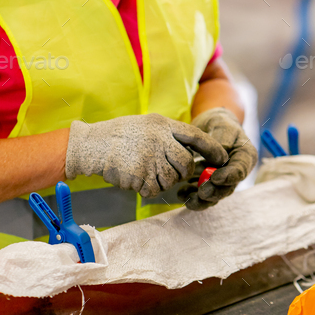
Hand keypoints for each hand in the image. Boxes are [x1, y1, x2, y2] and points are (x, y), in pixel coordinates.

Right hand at [65, 113, 226, 197]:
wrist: (91, 145)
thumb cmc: (119, 136)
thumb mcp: (146, 125)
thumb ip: (167, 135)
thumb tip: (188, 151)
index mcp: (162, 125)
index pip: (196, 136)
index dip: (212, 148)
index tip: (222, 158)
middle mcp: (160, 140)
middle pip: (186, 163)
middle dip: (182, 172)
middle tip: (168, 171)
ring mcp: (151, 158)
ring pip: (171, 180)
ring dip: (161, 181)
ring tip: (143, 171)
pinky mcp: (141, 175)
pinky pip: (154, 190)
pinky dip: (146, 189)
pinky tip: (134, 178)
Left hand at [181, 108, 257, 209]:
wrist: (210, 126)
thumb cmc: (219, 122)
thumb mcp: (222, 125)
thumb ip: (222, 140)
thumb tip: (220, 157)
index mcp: (245, 156)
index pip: (240, 170)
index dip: (229, 177)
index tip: (216, 178)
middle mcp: (235, 171)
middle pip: (228, 187)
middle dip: (215, 192)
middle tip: (202, 192)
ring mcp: (222, 179)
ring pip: (214, 194)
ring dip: (201, 199)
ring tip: (187, 197)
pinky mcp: (209, 183)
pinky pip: (202, 193)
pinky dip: (192, 195)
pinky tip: (181, 194)